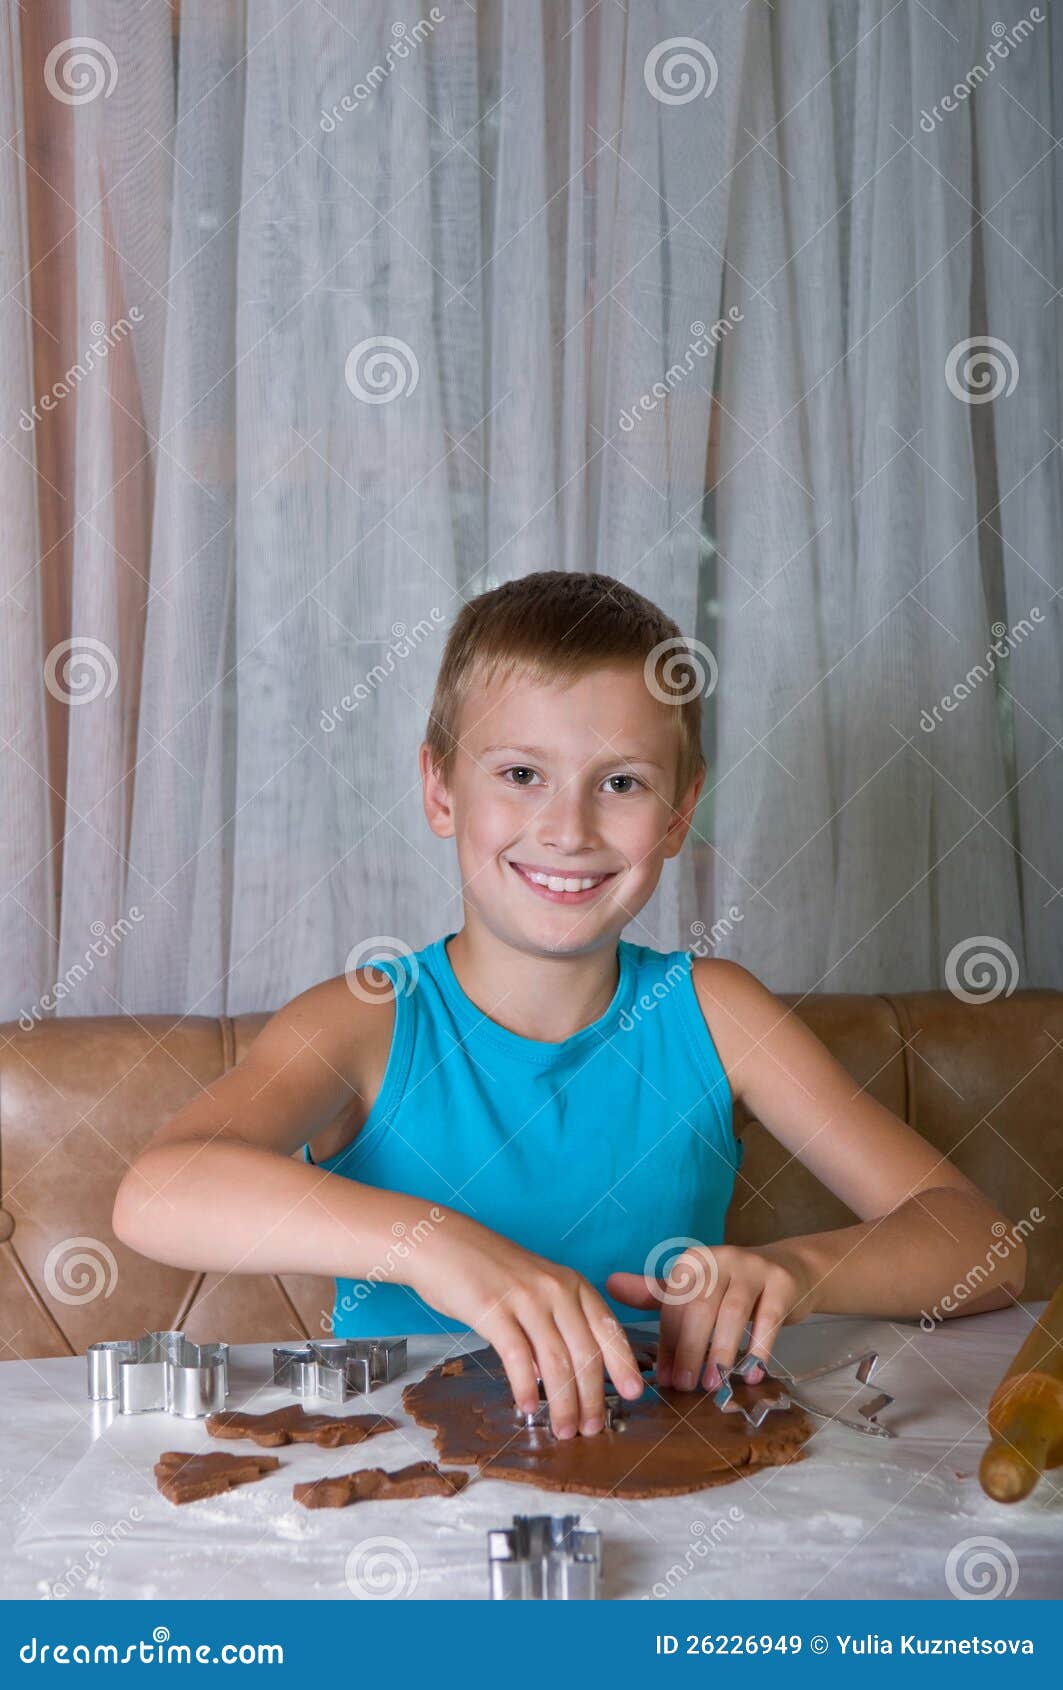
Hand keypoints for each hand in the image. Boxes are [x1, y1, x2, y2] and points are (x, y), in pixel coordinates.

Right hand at [412, 1217, 644, 1436]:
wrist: (442, 1242)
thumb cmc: (488, 1270)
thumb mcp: (535, 1288)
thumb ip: (553, 1325)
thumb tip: (561, 1376)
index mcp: (571, 1283)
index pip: (607, 1327)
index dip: (623, 1362)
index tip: (635, 1393)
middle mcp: (554, 1288)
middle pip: (585, 1351)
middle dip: (593, 1396)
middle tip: (592, 1428)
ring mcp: (524, 1298)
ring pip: (556, 1360)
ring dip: (564, 1401)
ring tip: (564, 1430)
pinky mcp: (492, 1309)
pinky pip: (516, 1355)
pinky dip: (525, 1386)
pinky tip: (528, 1408)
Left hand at [606, 1243, 813, 1390]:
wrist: (788, 1271)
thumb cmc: (731, 1287)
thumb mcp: (693, 1289)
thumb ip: (654, 1295)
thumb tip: (609, 1285)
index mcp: (693, 1262)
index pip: (674, 1305)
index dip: (668, 1343)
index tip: (665, 1379)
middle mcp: (721, 1257)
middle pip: (700, 1309)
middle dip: (690, 1351)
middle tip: (686, 1387)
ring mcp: (753, 1267)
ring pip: (733, 1313)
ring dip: (721, 1352)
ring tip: (713, 1385)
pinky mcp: (782, 1282)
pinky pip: (769, 1319)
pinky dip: (759, 1349)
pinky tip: (751, 1374)